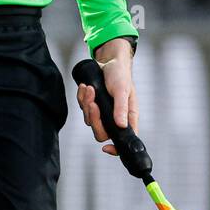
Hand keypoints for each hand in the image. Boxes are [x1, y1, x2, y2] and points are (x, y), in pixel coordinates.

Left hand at [76, 38, 136, 156]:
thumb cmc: (121, 75)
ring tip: (90, 88)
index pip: (123, 141)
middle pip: (100, 133)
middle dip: (94, 118)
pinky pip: (83, 109)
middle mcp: (115, 119)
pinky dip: (82, 98)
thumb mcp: (122, 89)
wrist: (109, 61)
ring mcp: (103, 113)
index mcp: (127, 118)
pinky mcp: (93, 106)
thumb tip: (121, 125)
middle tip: (93, 103)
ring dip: (87, 104)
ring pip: (89, 120)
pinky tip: (85, 87)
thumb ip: (121, 107)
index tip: (106, 148)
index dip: (115, 148)